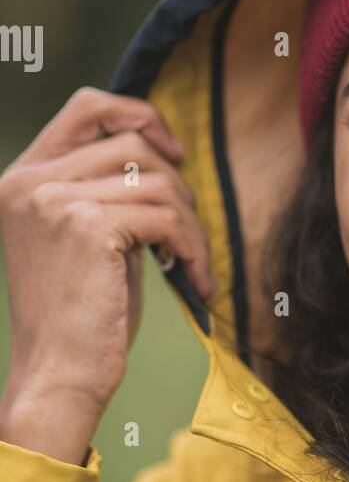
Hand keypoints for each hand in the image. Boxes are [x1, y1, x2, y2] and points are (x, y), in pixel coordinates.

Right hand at [0, 88, 214, 462]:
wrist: (59, 374)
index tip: (173, 151)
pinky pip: (165, 217)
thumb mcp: (82, 237)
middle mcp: (30, 182)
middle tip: (185, 232)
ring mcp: (55, 200)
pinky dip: (191, 246)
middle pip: (134, 142)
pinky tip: (194, 278)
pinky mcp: (88, 226)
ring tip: (191, 263)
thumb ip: (103, 189)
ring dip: (189, 224)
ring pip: (157, 181)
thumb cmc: (79, 315)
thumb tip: (162, 153)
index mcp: (22, 179)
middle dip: (176, 185)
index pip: (86, 107)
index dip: (139, 115)